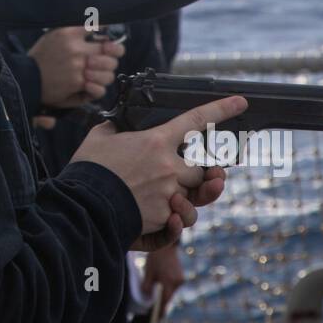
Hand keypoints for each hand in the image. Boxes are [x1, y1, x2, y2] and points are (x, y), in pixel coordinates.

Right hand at [28, 26, 124, 109]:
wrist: (26, 78)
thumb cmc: (41, 57)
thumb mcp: (55, 35)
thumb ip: (76, 30)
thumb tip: (99, 27)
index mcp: (69, 33)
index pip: (100, 26)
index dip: (109, 34)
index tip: (108, 39)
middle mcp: (76, 49)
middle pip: (113, 50)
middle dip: (113, 55)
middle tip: (108, 58)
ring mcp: (78, 68)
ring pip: (109, 72)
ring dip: (105, 74)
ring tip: (95, 74)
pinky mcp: (77, 85)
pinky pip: (99, 89)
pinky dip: (97, 88)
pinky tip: (89, 85)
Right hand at [68, 96, 242, 250]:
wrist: (84, 205)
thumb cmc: (90, 169)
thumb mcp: (100, 138)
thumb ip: (115, 128)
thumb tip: (118, 124)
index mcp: (155, 141)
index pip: (194, 120)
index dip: (220, 110)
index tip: (239, 102)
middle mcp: (168, 166)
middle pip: (202, 168)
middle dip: (199, 172)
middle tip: (186, 174)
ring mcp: (168, 192)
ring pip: (194, 196)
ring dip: (185, 198)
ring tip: (168, 199)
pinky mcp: (163, 217)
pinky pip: (179, 219)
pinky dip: (172, 220)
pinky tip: (159, 217)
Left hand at [143, 246, 184, 319]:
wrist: (167, 245)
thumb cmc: (155, 258)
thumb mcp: (148, 272)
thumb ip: (146, 286)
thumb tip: (146, 297)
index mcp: (169, 281)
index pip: (165, 300)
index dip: (161, 309)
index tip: (158, 316)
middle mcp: (177, 282)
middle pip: (169, 296)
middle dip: (162, 301)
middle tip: (156, 308)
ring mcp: (181, 279)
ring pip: (172, 291)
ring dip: (165, 293)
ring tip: (158, 294)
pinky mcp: (181, 276)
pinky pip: (174, 286)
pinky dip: (168, 287)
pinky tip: (162, 284)